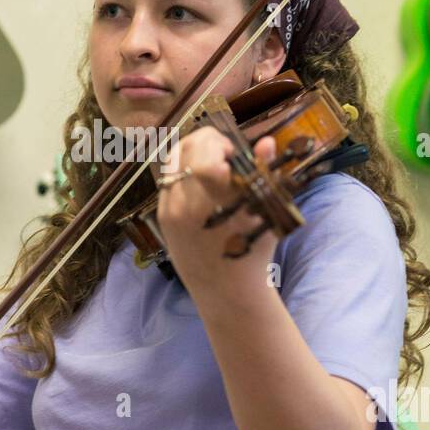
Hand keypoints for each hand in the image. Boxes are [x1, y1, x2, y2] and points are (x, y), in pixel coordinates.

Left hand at [154, 127, 279, 290]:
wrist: (225, 288)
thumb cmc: (252, 249)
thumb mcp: (264, 211)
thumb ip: (263, 172)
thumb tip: (266, 141)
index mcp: (219, 199)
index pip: (204, 150)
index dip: (218, 142)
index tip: (233, 152)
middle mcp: (189, 201)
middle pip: (185, 147)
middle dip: (206, 142)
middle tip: (223, 155)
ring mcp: (172, 209)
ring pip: (172, 159)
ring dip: (192, 152)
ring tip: (210, 165)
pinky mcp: (163, 216)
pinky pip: (167, 179)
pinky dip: (183, 171)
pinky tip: (199, 182)